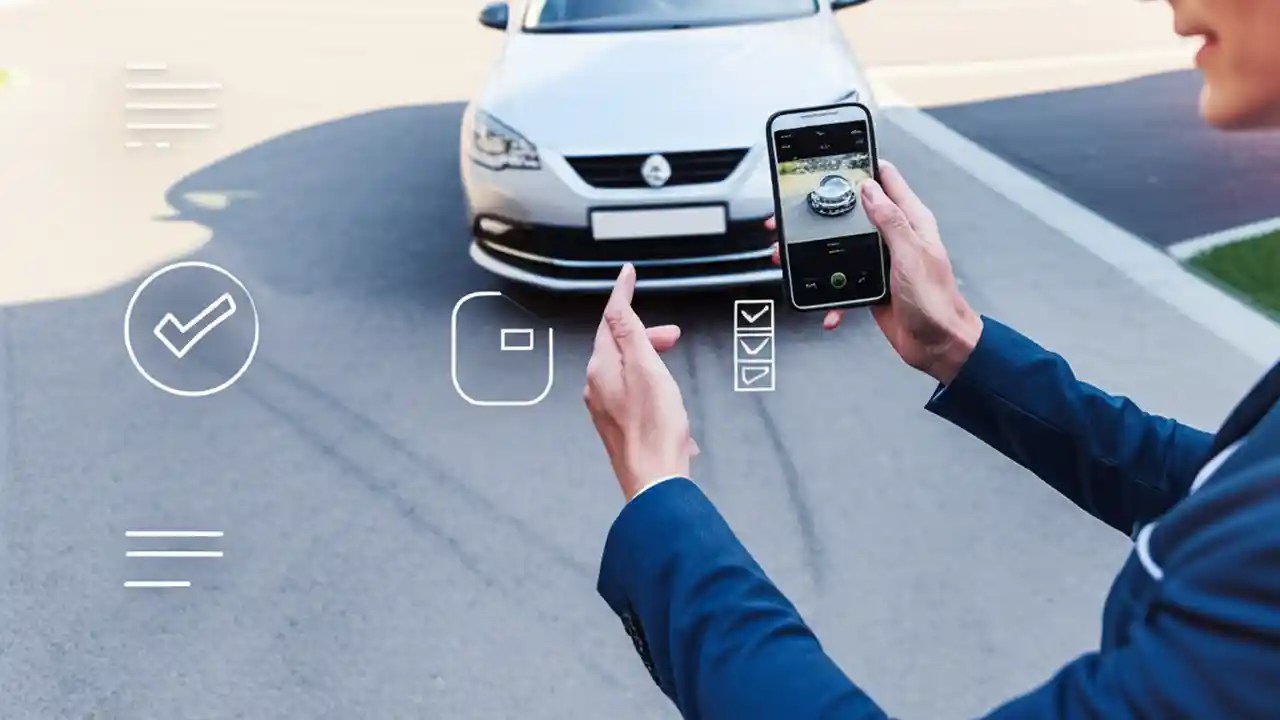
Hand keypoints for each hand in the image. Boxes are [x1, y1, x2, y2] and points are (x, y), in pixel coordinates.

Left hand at [585, 263, 697, 500]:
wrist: (655, 480)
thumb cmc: (654, 430)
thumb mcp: (647, 369)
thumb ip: (630, 333)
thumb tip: (616, 303)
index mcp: (601, 368)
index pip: (610, 320)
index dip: (621, 295)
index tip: (628, 275)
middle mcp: (596, 386)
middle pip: (618, 345)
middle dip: (646, 335)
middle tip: (673, 337)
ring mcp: (604, 406)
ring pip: (625, 368)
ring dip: (649, 360)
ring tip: (672, 369)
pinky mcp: (616, 424)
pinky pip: (630, 391)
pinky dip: (649, 383)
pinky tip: (667, 398)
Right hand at [768, 161, 981, 383]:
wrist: (938, 345)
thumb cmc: (937, 303)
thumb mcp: (912, 255)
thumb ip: (891, 220)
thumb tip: (870, 189)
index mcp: (911, 222)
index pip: (886, 180)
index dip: (862, 167)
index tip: (836, 163)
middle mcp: (894, 237)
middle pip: (853, 213)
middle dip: (823, 212)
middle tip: (794, 212)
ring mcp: (881, 261)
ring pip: (841, 247)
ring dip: (816, 254)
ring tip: (790, 256)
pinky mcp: (870, 285)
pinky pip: (842, 283)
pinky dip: (831, 296)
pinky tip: (828, 305)